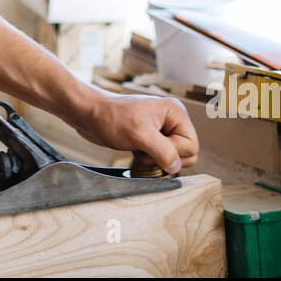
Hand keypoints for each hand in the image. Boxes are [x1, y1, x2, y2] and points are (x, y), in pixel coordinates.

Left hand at [68, 91, 198, 174]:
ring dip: (157, 161)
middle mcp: (171, 120)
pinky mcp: (150, 138)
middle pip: (187, 153)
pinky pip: (161, 157)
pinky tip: (137, 154)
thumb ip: (163, 152)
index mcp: (175, 112)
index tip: (150, 148)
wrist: (88, 114)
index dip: (173, 153)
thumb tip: (176, 167)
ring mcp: (161, 129)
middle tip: (145, 153)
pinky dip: (151, 161)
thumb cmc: (111, 117)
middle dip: (166, 158)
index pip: (191, 145)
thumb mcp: (139, 135)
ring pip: (174, 157)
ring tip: (140, 153)